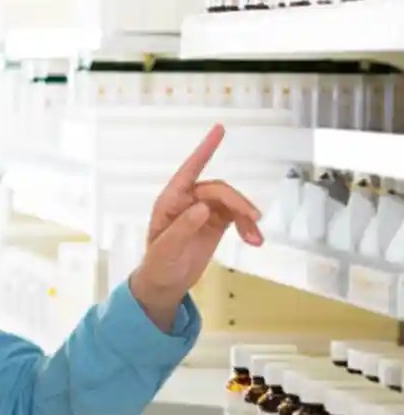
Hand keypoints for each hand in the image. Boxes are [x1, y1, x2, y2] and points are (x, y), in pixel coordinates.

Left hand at [131, 124, 262, 330]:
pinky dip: (247, 226)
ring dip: (246, 216)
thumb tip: (202, 208)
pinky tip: (254, 240)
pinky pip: (236, 217)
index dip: (204, 149)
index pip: (189, 170)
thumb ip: (183, 228)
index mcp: (170, 201)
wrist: (164, 284)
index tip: (219, 129)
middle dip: (237, 202)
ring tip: (257, 238)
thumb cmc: (158, 265)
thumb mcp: (166, 249)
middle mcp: (187, 201)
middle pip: (218, 190)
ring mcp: (203, 211)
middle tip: (253, 219)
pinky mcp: (215, 224)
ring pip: (231, 203)